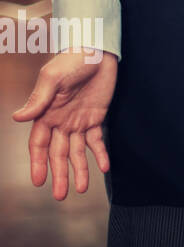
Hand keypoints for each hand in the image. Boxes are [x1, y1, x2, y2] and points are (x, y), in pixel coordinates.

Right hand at [13, 49, 116, 199]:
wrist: (98, 50)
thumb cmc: (71, 61)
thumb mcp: (53, 78)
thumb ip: (38, 99)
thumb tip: (17, 118)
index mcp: (46, 115)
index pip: (39, 145)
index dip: (38, 163)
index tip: (38, 182)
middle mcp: (60, 121)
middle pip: (57, 153)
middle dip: (59, 174)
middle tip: (61, 196)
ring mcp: (78, 120)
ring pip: (76, 151)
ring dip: (79, 169)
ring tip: (81, 189)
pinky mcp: (96, 116)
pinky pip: (97, 139)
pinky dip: (100, 153)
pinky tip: (104, 167)